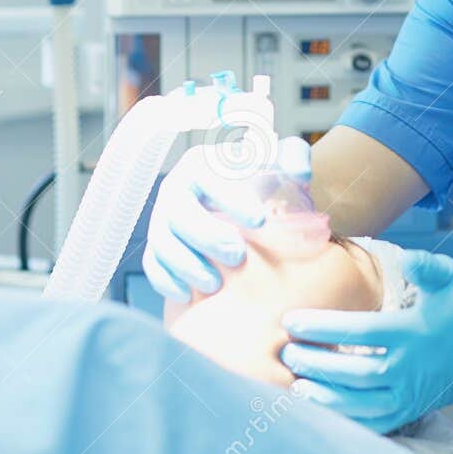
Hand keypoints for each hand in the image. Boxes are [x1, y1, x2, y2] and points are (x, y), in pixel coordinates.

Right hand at [142, 143, 277, 302]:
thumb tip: (300, 172)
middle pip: (180, 213)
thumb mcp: (279, 165)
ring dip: (186, 266)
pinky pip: (152, 265)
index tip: (261, 220)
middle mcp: (176, 190)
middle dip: (207, 236)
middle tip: (238, 255)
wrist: (240, 212)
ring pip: (163, 243)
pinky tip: (189, 296)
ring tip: (216, 284)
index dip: (232, 200)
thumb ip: (293, 157)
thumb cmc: (259, 186)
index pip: (208, 178)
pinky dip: (167, 282)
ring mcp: (162, 220)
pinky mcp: (157, 248)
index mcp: (201, 165)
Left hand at [279, 250, 452, 432]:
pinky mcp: (415, 408)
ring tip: (296, 385)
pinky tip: (325, 410)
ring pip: (360, 404)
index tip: (290, 321)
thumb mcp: (452, 276)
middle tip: (285, 353)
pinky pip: (376, 422)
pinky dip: (348, 420)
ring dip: (326, 397)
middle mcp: (409, 368)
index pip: (357, 332)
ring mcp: (412, 394)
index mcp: (413, 332)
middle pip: (351, 372)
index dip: (320, 327)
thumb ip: (427, 267)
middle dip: (314, 364)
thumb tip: (408, 259)